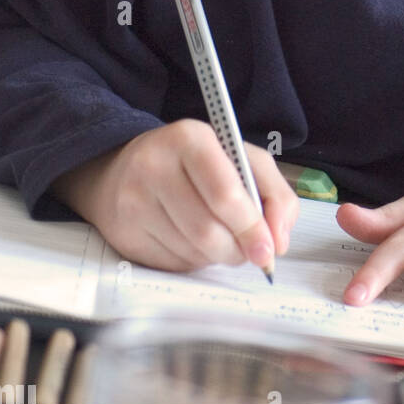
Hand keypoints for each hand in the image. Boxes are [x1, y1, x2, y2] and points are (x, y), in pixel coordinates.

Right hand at [52, 119, 298, 272]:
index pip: (225, 193)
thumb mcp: (240, 159)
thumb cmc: (195, 164)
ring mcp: (133, 202)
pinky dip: (194, 262)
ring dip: (218, 257)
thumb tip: (279, 241)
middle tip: (250, 252)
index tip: (269, 249)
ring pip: (192, 252)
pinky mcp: (124, 234)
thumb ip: (274, 192)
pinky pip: (172, 265)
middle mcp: (154, 166)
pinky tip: (192, 243)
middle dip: (238, 249)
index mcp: (190, 139)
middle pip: (208, 230)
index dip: (252, 227)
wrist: (125, 169)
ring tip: (221, 240)